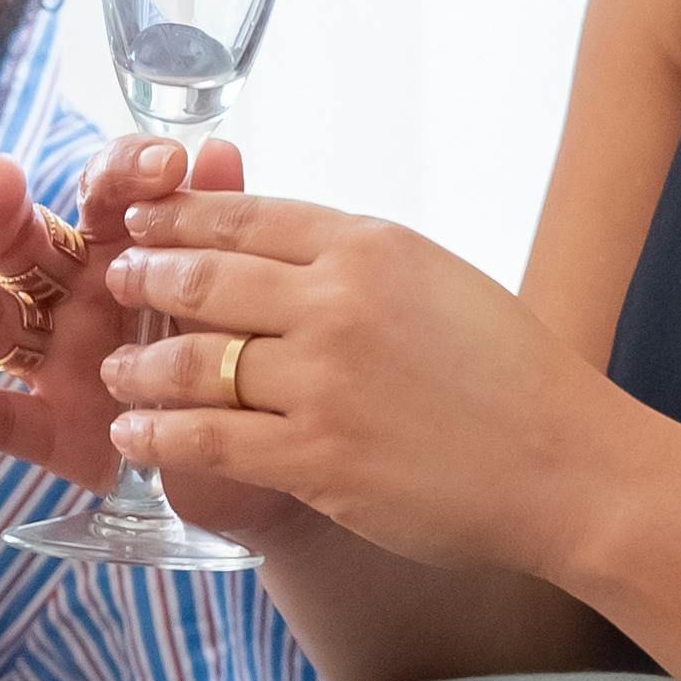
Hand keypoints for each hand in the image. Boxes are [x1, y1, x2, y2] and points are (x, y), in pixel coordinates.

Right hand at [0, 136, 239, 494]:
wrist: (248, 451)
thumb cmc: (230, 349)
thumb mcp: (233, 289)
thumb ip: (219, 224)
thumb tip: (217, 148)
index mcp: (119, 247)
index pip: (103, 192)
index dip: (125, 170)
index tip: (167, 164)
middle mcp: (72, 295)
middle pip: (24, 245)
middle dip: (5, 209)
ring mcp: (53, 362)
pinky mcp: (51, 430)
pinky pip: (3, 421)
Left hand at [97, 193, 640, 577]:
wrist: (564, 465)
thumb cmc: (514, 375)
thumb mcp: (438, 281)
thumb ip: (360, 263)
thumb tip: (285, 252)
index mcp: (372, 246)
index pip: (247, 215)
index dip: (180, 215)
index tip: (143, 219)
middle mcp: (339, 303)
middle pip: (206, 278)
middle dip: (147, 279)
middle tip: (116, 284)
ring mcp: (322, 383)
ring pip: (195, 362)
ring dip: (142, 365)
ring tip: (117, 371)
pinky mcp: (315, 459)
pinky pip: (208, 441)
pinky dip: (160, 435)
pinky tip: (136, 436)